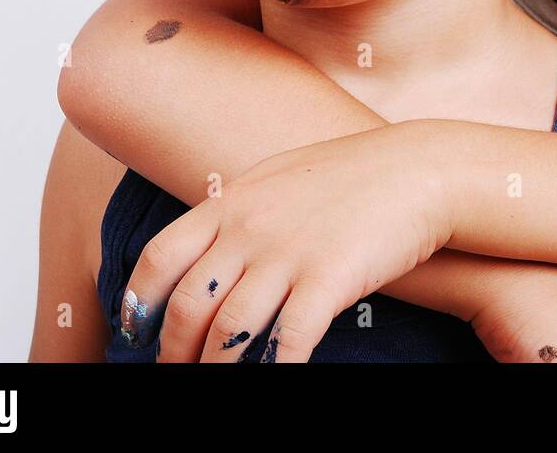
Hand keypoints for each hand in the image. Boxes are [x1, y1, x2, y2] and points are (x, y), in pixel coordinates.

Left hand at [120, 124, 454, 361]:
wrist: (420, 167)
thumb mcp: (282, 175)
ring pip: (229, 332)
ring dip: (216, 371)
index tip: (136, 331)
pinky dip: (274, 371)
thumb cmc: (356, 173)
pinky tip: (275, 380)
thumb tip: (211, 235)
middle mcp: (250, 227)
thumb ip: (242, 206)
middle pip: (189, 305)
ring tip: (215, 389)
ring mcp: (288, 253)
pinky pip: (287, 341)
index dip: (140, 301)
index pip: (162, 256)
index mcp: (232, 201)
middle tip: (176, 374)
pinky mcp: (328, 278)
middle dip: (175, 352)